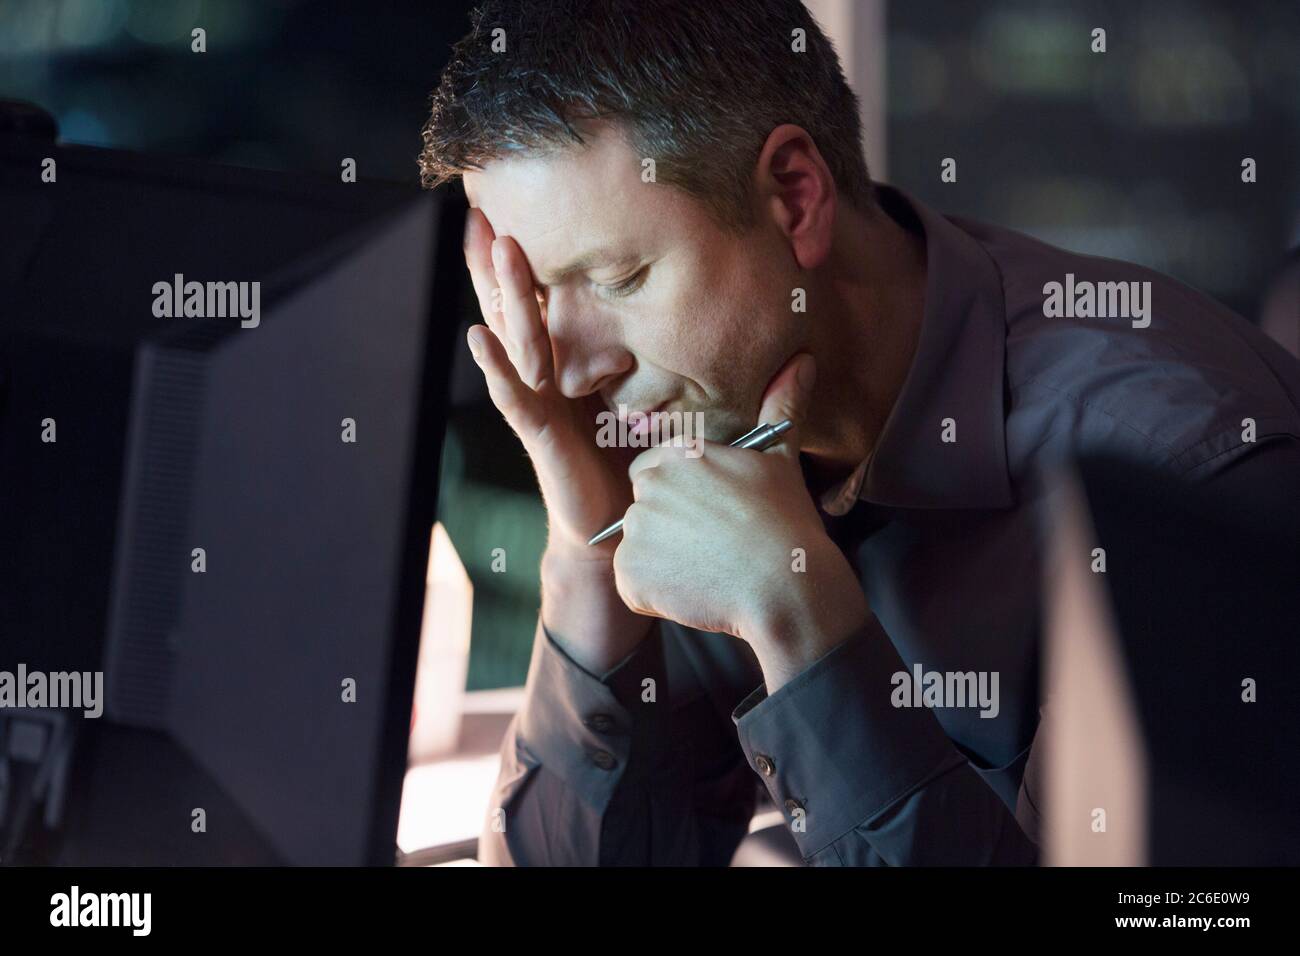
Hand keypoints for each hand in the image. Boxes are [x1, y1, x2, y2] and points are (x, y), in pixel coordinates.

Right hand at [462, 208, 650, 670]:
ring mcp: (539, 399)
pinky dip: (496, 367)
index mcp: (573, 357)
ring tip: (495, 246)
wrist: (627, 522)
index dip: (535, 250)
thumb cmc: (644, 456)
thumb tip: (732, 309)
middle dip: (503, 254)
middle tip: (489, 200)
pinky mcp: (539, 433)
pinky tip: (479, 337)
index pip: (549, 293)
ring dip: (503, 292)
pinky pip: (514, 396)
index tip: (527, 196)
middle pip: (519, 302)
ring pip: (514, 337)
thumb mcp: (665, 390)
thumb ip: (680, 351)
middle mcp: (547, 372)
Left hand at [614, 353, 869, 691]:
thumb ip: (781, 408)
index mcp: (680, 453)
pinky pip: (631, 585)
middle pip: (645, 507)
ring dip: (663, 561)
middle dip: (669, 527)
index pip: (655, 470)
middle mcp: (650, 485)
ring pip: (639, 546)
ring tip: (708, 568)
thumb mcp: (782, 460)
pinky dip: (654, 595)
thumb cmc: (787, 524)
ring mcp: (637, 529)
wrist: (786, 588)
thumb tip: (803, 361)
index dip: (683, 497)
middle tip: (712, 546)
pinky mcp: (629, 573)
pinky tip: (694, 590)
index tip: (712, 517)